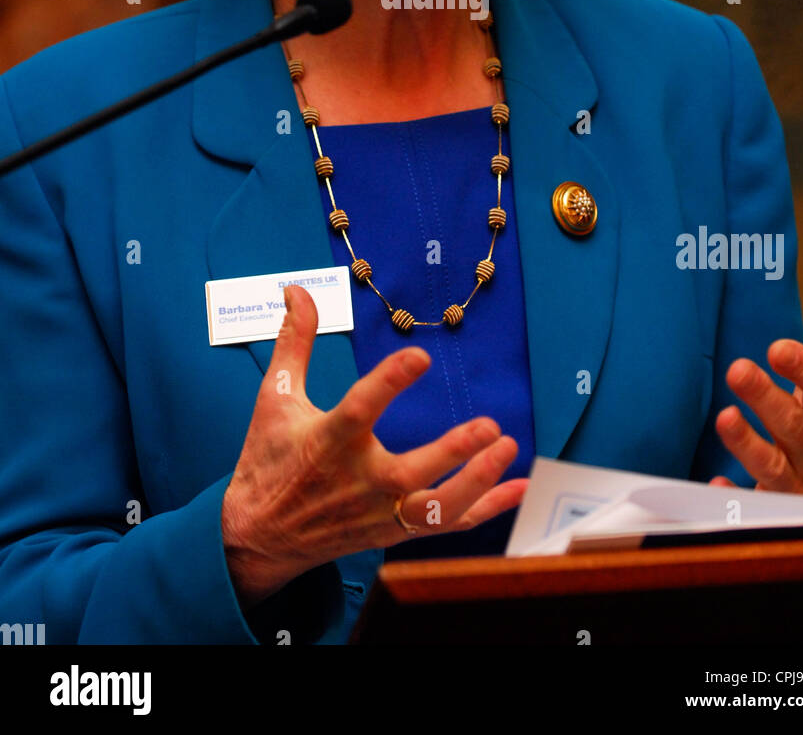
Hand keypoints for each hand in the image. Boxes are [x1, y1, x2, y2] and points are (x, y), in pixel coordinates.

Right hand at [222, 284, 527, 606]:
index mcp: (327, 442)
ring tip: (507, 448)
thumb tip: (297, 290)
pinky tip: (520, 488)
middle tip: (490, 426)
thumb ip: (294, 341)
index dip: (390, 382)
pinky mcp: (393, 532)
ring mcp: (378, 513)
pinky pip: (445, 526)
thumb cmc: (269, 459)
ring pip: (434, 509)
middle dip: (451, 452)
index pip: (361, 410)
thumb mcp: (275, 397)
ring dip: (477, 484)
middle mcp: (357, 482)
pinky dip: (486, 511)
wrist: (259, 537)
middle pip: (411, 473)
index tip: (420, 356)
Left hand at [709, 284, 802, 497]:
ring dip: (748, 445)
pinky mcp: (771, 512)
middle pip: (795, 427)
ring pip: (773, 468)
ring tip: (724, 418)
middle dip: (768, 399)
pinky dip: (736, 496)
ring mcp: (796, 488)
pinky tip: (717, 483)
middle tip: (737, 369)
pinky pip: (752, 509)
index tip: (778, 347)